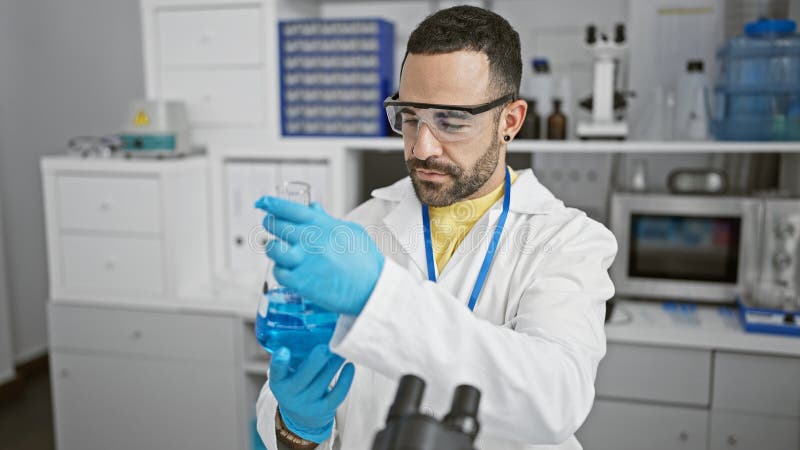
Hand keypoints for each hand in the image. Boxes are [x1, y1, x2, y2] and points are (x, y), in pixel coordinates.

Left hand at [255, 196, 383, 315]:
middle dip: (270, 224)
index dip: (272, 204)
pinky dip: (280, 271)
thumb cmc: (365, 261)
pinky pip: (279, 272)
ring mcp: (305, 261)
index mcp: (323, 225)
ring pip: (273, 249)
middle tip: (270, 225)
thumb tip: (313, 208)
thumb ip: (328, 219)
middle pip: (277, 226)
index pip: (291, 209)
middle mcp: (311, 240)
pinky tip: (288, 270)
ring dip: (272, 248)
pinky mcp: (302, 282)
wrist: (373, 289)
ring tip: (278, 250)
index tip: (263, 203)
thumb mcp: (350, 232)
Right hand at [270, 345, 355, 442]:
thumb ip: (293, 354)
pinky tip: (350, 366)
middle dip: (315, 362)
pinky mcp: (324, 409)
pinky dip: (345, 380)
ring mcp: (307, 403)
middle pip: (302, 378)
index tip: (284, 350)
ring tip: (342, 349)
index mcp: (278, 381)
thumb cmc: (295, 382)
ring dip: (334, 365)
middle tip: (326, 347)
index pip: (275, 372)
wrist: (301, 415)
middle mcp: (290, 394)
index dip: (279, 362)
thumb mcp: (287, 372)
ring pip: (322, 382)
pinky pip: (337, 395)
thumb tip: (311, 325)